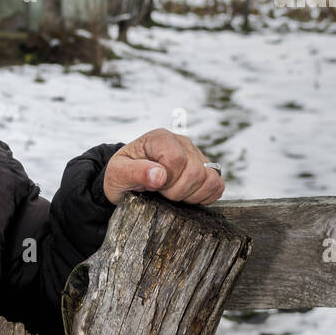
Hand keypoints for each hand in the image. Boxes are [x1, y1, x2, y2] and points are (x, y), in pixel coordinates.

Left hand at [101, 128, 224, 205]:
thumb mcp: (118, 173)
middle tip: (161, 193)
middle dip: (176, 191)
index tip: (152, 185)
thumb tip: (159, 176)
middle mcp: (182, 142)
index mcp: (160, 138)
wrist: (127, 179)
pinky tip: (186, 196)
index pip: (176, 160)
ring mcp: (196, 155)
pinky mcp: (206, 169)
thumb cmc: (121, 174)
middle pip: (195, 172)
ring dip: (191, 195)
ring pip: (210, 179)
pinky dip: (204, 196)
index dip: (166, 180)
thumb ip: (135, 172)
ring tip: (172, 194)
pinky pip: (218, 186)